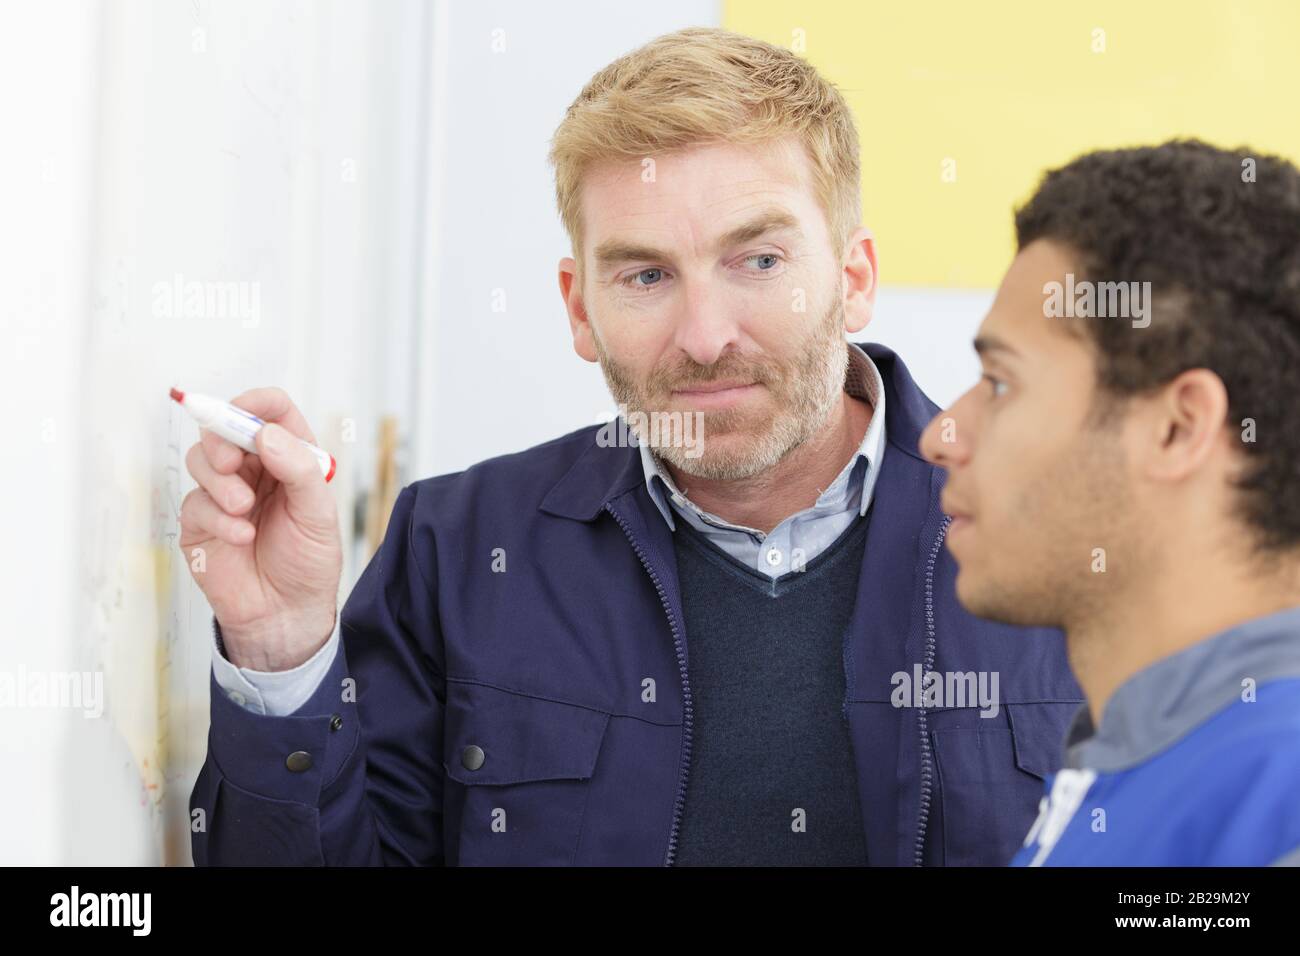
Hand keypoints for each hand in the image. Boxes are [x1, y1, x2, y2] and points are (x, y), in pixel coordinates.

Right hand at [179, 387, 342, 670]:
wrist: (286, 614)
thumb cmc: (308, 562)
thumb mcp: (319, 514)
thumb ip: (299, 469)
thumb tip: (266, 433)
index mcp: (289, 458)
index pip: (271, 411)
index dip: (257, 403)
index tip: (246, 412)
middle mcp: (254, 470)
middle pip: (224, 428)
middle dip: (223, 438)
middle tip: (233, 463)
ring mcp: (223, 494)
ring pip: (201, 459)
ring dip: (220, 481)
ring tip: (244, 509)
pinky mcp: (200, 523)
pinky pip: (195, 502)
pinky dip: (217, 517)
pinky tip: (241, 536)